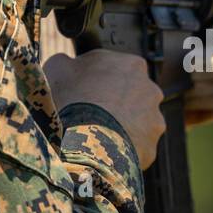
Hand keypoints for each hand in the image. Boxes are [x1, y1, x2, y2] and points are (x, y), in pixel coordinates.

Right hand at [44, 50, 165, 168]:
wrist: (86, 144)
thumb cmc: (72, 101)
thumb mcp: (58, 68)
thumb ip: (66, 61)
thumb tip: (66, 63)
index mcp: (132, 65)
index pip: (113, 69)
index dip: (94, 80)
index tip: (80, 91)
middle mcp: (150, 90)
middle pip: (129, 95)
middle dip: (112, 103)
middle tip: (88, 114)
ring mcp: (154, 121)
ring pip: (134, 122)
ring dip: (119, 126)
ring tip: (95, 135)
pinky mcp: (151, 147)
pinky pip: (134, 147)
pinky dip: (121, 148)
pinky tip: (103, 151)